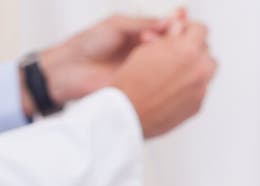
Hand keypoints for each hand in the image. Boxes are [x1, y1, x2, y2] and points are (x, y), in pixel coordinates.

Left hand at [30, 13, 180, 109]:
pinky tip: (171, 69)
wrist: (71, 70)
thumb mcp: (117, 26)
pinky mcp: (142, 88)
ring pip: (169, 65)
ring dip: (175, 57)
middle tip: (179, 34)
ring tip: (174, 49)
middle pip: (172, 47)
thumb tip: (168, 22)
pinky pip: (160, 83)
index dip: (177, 24)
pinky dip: (167, 77)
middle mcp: (146, 53)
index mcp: (140, 34)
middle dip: (179, 39)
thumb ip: (142, 24)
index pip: (167, 28)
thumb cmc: (88, 43)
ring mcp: (146, 72)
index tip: (184, 18)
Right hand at [109, 23, 217, 138]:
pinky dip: (191, 88)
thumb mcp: (149, 47)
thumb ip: (169, 38)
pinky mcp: (197, 106)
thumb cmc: (133, 80)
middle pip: (207, 52)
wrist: (128, 112)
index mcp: (188, 50)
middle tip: (177, 54)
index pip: (201, 30)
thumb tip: (178, 30)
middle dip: (193, 50)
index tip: (182, 33)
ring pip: (207, 73)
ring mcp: (200, 90)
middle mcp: (199, 70)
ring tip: (176, 72)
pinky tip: (173, 89)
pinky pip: (200, 91)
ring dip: (196, 69)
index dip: (189, 30)